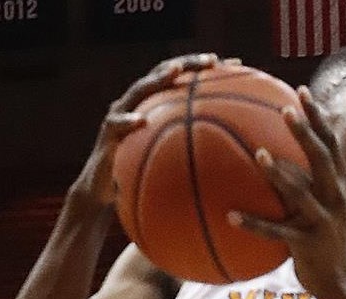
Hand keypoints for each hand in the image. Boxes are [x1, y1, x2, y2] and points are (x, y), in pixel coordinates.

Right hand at [71, 53, 228, 206]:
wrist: (106, 192)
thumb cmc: (144, 178)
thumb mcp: (175, 166)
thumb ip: (197, 155)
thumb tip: (238, 161)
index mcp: (157, 107)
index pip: (184, 80)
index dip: (207, 71)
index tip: (235, 65)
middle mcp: (140, 105)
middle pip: (164, 75)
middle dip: (188, 64)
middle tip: (211, 60)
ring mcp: (120, 116)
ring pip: (138, 90)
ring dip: (157, 80)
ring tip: (174, 73)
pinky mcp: (106, 135)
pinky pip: (116, 125)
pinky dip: (128, 121)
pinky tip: (141, 121)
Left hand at [230, 86, 345, 296]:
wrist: (339, 280)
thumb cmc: (323, 237)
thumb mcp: (322, 205)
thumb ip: (305, 179)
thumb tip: (273, 153)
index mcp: (340, 184)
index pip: (331, 143)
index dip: (318, 117)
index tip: (302, 91)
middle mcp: (336, 198)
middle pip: (322, 158)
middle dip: (305, 133)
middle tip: (285, 110)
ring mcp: (324, 220)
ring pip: (301, 193)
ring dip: (280, 174)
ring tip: (259, 155)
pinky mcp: (308, 243)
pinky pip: (277, 231)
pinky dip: (254, 223)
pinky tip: (230, 215)